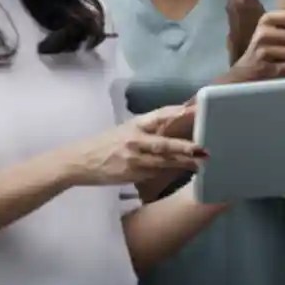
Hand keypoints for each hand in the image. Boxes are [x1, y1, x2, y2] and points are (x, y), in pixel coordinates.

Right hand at [61, 105, 207, 185]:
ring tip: (201, 163)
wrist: (81, 161)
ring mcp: (134, 159)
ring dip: (183, 163)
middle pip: (164, 143)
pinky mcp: (132, 174)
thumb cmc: (105, 143)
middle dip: (185, 147)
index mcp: (134, 124)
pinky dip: (170, 172)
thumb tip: (175, 124)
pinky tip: (183, 172)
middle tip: (203, 149)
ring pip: (163, 161)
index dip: (177, 112)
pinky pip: (155, 173)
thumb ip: (148, 129)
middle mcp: (135, 140)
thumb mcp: (125, 130)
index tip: (194, 111)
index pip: (159, 115)